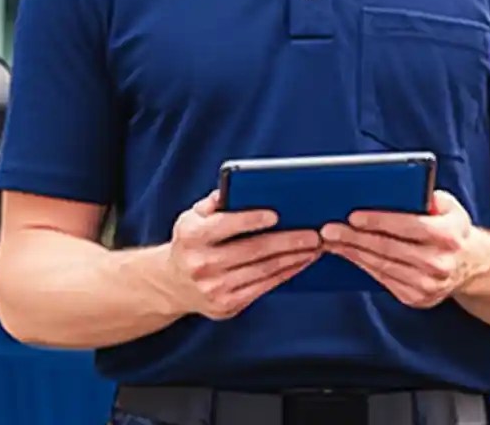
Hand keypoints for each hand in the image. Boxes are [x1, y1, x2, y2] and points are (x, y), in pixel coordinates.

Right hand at [166, 190, 321, 319]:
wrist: (173, 284)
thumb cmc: (192, 242)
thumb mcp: (192, 217)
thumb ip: (214, 202)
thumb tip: (236, 185)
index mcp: (192, 236)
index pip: (224, 225)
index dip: (250, 220)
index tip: (276, 214)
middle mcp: (201, 263)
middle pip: (252, 250)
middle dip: (287, 241)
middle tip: (313, 233)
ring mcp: (214, 287)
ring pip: (263, 270)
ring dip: (294, 258)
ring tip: (315, 246)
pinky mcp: (227, 304)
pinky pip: (264, 287)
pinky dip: (286, 273)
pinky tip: (301, 262)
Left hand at [320, 190, 481, 308]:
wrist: (471, 266)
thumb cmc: (452, 229)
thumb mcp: (449, 207)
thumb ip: (429, 197)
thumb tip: (400, 190)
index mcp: (447, 236)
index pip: (407, 226)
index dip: (378, 221)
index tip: (353, 215)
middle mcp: (439, 263)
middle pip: (388, 248)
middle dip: (354, 238)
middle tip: (329, 229)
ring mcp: (427, 285)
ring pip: (381, 266)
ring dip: (352, 253)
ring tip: (331, 240)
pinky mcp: (416, 298)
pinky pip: (383, 279)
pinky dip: (363, 265)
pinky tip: (348, 254)